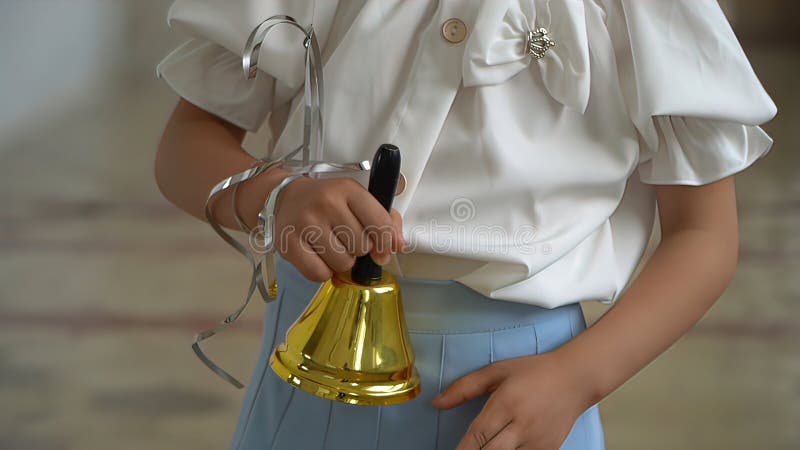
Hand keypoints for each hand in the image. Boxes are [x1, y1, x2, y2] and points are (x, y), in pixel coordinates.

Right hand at [273, 175, 404, 281]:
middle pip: (361, 247)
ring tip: (330, 245)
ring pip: (342, 263)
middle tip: (344, 238)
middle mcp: (327, 203)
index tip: (382, 251)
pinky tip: (318, 256)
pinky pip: (319, 274)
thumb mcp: (356, 199)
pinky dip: (323, 271)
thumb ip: (384, 220)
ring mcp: (306, 223)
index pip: (379, 223)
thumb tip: (398, 245)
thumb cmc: (327, 201)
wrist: (285, 197)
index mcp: (348, 190)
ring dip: (341, 261)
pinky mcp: (289, 243)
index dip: (385, 243)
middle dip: (358, 249)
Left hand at [431, 351, 595, 449]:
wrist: (575, 378)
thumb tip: (437, 403)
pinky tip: (505, 447)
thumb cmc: (534, 371)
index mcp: (506, 403)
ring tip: (486, 447)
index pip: (478, 436)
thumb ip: (465, 387)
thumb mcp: (497, 371)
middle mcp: (522, 425)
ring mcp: (537, 441)